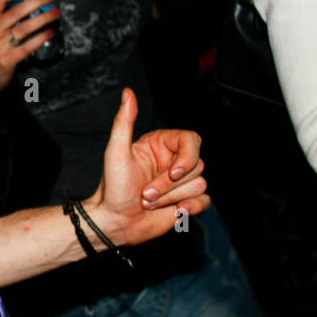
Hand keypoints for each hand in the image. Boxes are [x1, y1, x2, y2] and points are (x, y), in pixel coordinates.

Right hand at [0, 0, 59, 97]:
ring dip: (43, 18)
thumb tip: (32, 3)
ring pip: (24, 28)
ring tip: (55, 13)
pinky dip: (40, 38)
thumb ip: (7, 18)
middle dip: (37, 1)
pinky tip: (49, 33)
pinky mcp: (6, 60)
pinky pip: (27, 46)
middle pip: (16, 11)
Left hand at [85, 89, 209, 247]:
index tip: (172, 173)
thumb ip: (124, 121)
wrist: (114, 222)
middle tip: (145, 193)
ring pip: (200, 184)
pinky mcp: (186, 201)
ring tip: (149, 203)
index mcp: (161, 146)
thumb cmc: (112, 188)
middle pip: (196, 165)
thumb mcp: (116, 151)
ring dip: (172, 198)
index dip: (187, 158)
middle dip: (169, 185)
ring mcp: (181, 183)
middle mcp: (173, 162)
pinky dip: (190, 207)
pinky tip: (173, 212)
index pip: (192, 141)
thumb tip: (127, 93)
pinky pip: (205, 200)